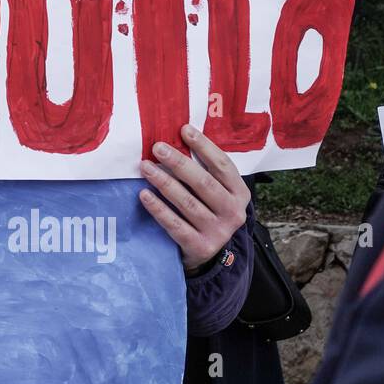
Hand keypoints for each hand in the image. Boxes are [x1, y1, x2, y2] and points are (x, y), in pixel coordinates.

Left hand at [138, 124, 250, 273]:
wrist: (209, 254)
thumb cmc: (207, 211)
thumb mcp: (216, 192)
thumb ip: (205, 170)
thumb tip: (180, 135)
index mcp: (240, 193)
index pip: (223, 165)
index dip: (204, 146)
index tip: (183, 129)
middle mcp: (233, 213)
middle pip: (204, 183)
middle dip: (179, 163)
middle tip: (157, 147)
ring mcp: (218, 232)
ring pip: (188, 203)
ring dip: (164, 182)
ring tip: (145, 167)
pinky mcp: (200, 246)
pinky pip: (175, 225)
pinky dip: (158, 209)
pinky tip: (144, 194)